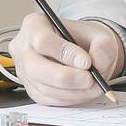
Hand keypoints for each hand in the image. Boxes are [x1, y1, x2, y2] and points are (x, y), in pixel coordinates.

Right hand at [9, 13, 124, 105]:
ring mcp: (24, 71)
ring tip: (94, 85)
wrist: (82, 52)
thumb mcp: (99, 35)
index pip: (44, 41)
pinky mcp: (31, 89)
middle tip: (91, 80)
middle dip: (67, 78)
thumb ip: (103, 46)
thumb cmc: (85, 39)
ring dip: (72, 91)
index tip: (87, 62)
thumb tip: (98, 62)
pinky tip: (84, 91)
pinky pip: (48, 99)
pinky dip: (69, 98)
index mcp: (34, 25)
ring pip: (43, 88)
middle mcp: (23, 48)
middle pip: (36, 68)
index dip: (65, 54)